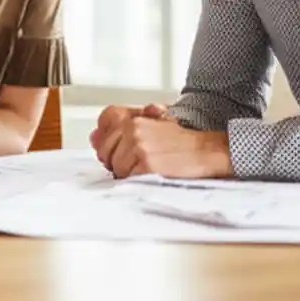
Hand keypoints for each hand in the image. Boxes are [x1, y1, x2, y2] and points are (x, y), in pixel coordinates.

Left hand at [91, 104, 231, 178]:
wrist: (206, 152)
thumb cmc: (181, 142)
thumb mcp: (151, 126)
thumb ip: (121, 130)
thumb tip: (93, 137)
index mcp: (133, 120)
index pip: (102, 133)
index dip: (108, 145)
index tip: (117, 150)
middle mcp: (133, 131)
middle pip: (106, 153)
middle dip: (117, 161)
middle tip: (138, 162)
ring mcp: (139, 148)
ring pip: (117, 168)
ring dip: (129, 172)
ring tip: (149, 167)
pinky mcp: (146, 166)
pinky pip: (129, 179)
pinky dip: (138, 180)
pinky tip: (153, 174)